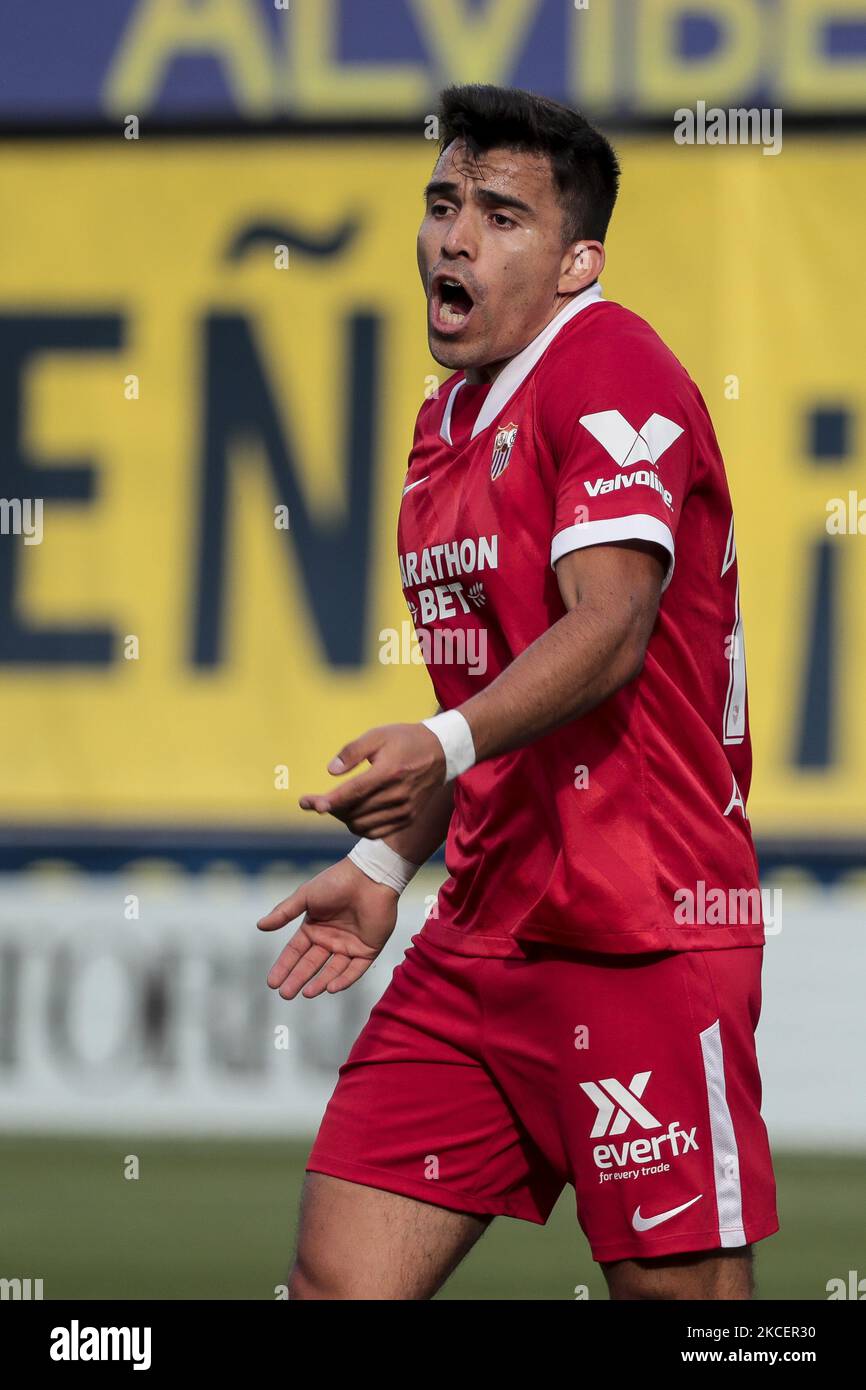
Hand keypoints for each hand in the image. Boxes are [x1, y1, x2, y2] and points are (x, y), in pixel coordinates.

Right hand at [257, 857, 398, 998]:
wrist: (369, 876)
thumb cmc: (336, 882)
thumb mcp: (305, 896)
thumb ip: (284, 912)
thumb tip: (260, 925)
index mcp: (314, 927)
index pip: (295, 952)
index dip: (283, 967)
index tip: (272, 982)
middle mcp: (330, 939)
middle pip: (310, 965)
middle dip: (298, 979)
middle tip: (285, 994)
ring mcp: (349, 946)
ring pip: (332, 971)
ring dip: (320, 983)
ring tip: (307, 993)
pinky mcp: (368, 949)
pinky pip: (355, 970)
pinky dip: (344, 980)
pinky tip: (331, 987)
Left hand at [298, 722, 445, 837]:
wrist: (442, 752)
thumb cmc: (405, 740)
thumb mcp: (377, 735)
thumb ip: (352, 752)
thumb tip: (331, 771)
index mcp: (389, 772)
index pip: (353, 792)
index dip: (328, 800)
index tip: (308, 803)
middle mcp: (398, 795)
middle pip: (354, 811)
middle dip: (330, 808)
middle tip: (316, 801)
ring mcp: (405, 810)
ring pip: (362, 825)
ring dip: (343, 818)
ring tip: (336, 805)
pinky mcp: (408, 819)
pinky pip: (376, 833)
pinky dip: (359, 827)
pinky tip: (353, 815)